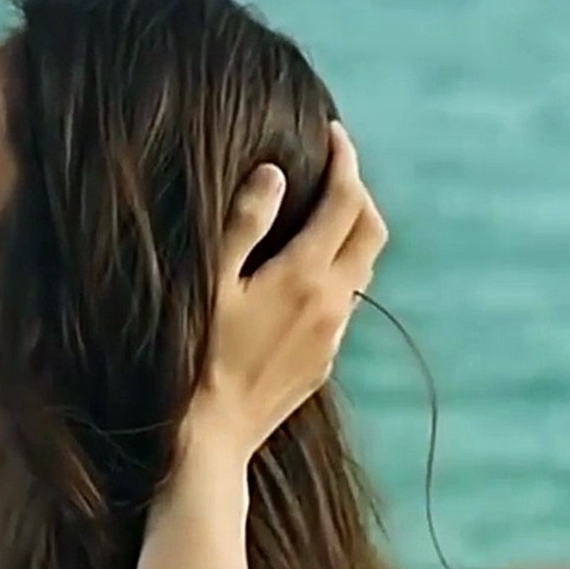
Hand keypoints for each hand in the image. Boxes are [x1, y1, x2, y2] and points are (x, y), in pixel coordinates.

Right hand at [183, 121, 387, 463]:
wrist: (212, 436)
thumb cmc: (197, 355)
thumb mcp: (211, 282)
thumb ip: (244, 223)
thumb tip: (275, 172)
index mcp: (305, 275)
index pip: (346, 200)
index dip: (345, 159)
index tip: (333, 132)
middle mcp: (331, 303)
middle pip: (372, 230)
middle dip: (358, 191)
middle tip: (332, 167)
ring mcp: (332, 334)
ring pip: (362, 267)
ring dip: (351, 232)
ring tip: (319, 212)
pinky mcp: (324, 360)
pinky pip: (344, 300)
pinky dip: (335, 270)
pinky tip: (300, 272)